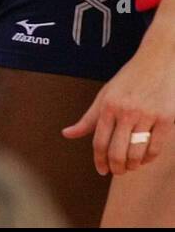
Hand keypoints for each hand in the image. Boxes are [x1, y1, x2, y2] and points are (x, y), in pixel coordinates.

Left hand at [62, 35, 174, 175]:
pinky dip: (149, 158)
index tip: (102, 170)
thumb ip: (88, 119)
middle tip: (117, 172)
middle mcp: (126, 111)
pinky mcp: (167, 119)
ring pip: (137, 152)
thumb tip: (67, 134)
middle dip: (116, 167)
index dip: (99, 160)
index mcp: (108, 106)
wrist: (157, 60)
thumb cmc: (129, 79)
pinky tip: (145, 159)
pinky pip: (156, 147)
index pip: (99, 142)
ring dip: (133, 166)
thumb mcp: (105, 95)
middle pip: (117, 151)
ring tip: (131, 166)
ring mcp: (147, 115)